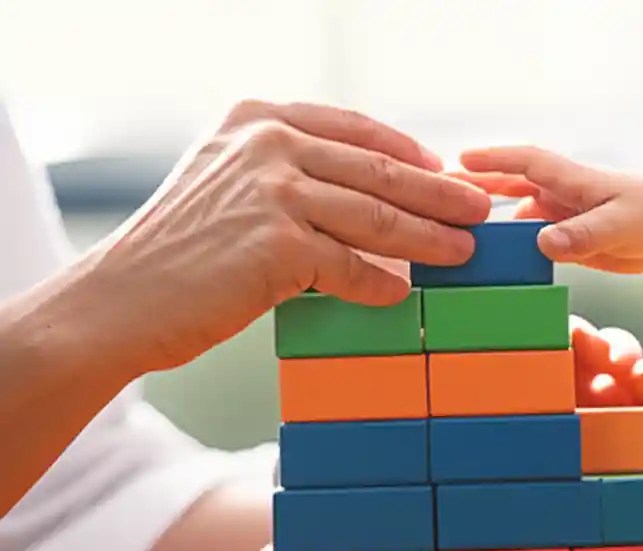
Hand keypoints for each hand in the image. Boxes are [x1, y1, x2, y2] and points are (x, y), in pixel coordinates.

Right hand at [73, 100, 490, 374]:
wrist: (120, 298)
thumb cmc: (180, 249)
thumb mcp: (228, 182)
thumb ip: (291, 172)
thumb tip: (371, 192)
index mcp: (258, 117)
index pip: (356, 128)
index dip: (409, 151)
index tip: (445, 171)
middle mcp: (268, 144)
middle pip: (380, 171)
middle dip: (439, 194)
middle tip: (479, 210)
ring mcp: (275, 193)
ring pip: (376, 218)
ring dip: (429, 239)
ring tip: (463, 252)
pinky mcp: (280, 247)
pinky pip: (351, 268)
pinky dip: (381, 284)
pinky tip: (402, 294)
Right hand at [455, 146, 642, 273]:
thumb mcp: (621, 226)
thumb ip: (583, 235)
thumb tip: (542, 241)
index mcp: (572, 179)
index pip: (525, 162)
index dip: (492, 159)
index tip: (458, 160)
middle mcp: (561, 194)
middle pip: (510, 185)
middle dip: (475, 187)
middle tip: (435, 193)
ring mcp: (563, 217)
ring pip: (516, 217)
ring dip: (489, 223)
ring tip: (452, 234)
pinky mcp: (569, 241)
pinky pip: (533, 244)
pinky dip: (511, 250)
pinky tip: (491, 265)